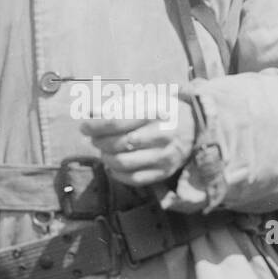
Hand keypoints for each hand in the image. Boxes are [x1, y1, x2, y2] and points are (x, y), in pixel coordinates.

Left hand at [79, 105, 194, 186]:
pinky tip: (114, 164)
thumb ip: (116, 105)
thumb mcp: (142, 99)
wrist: (194, 127)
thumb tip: (90, 113)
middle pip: (117, 143)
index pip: (115, 121)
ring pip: (122, 163)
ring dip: (106, 158)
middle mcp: (162, 134)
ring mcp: (164, 156)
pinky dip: (117, 173)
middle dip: (99, 141)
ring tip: (104, 151)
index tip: (84, 126)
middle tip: (94, 138)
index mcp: (155, 111)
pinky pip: (133, 179)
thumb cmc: (160, 110)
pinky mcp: (164, 172)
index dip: (95, 125)